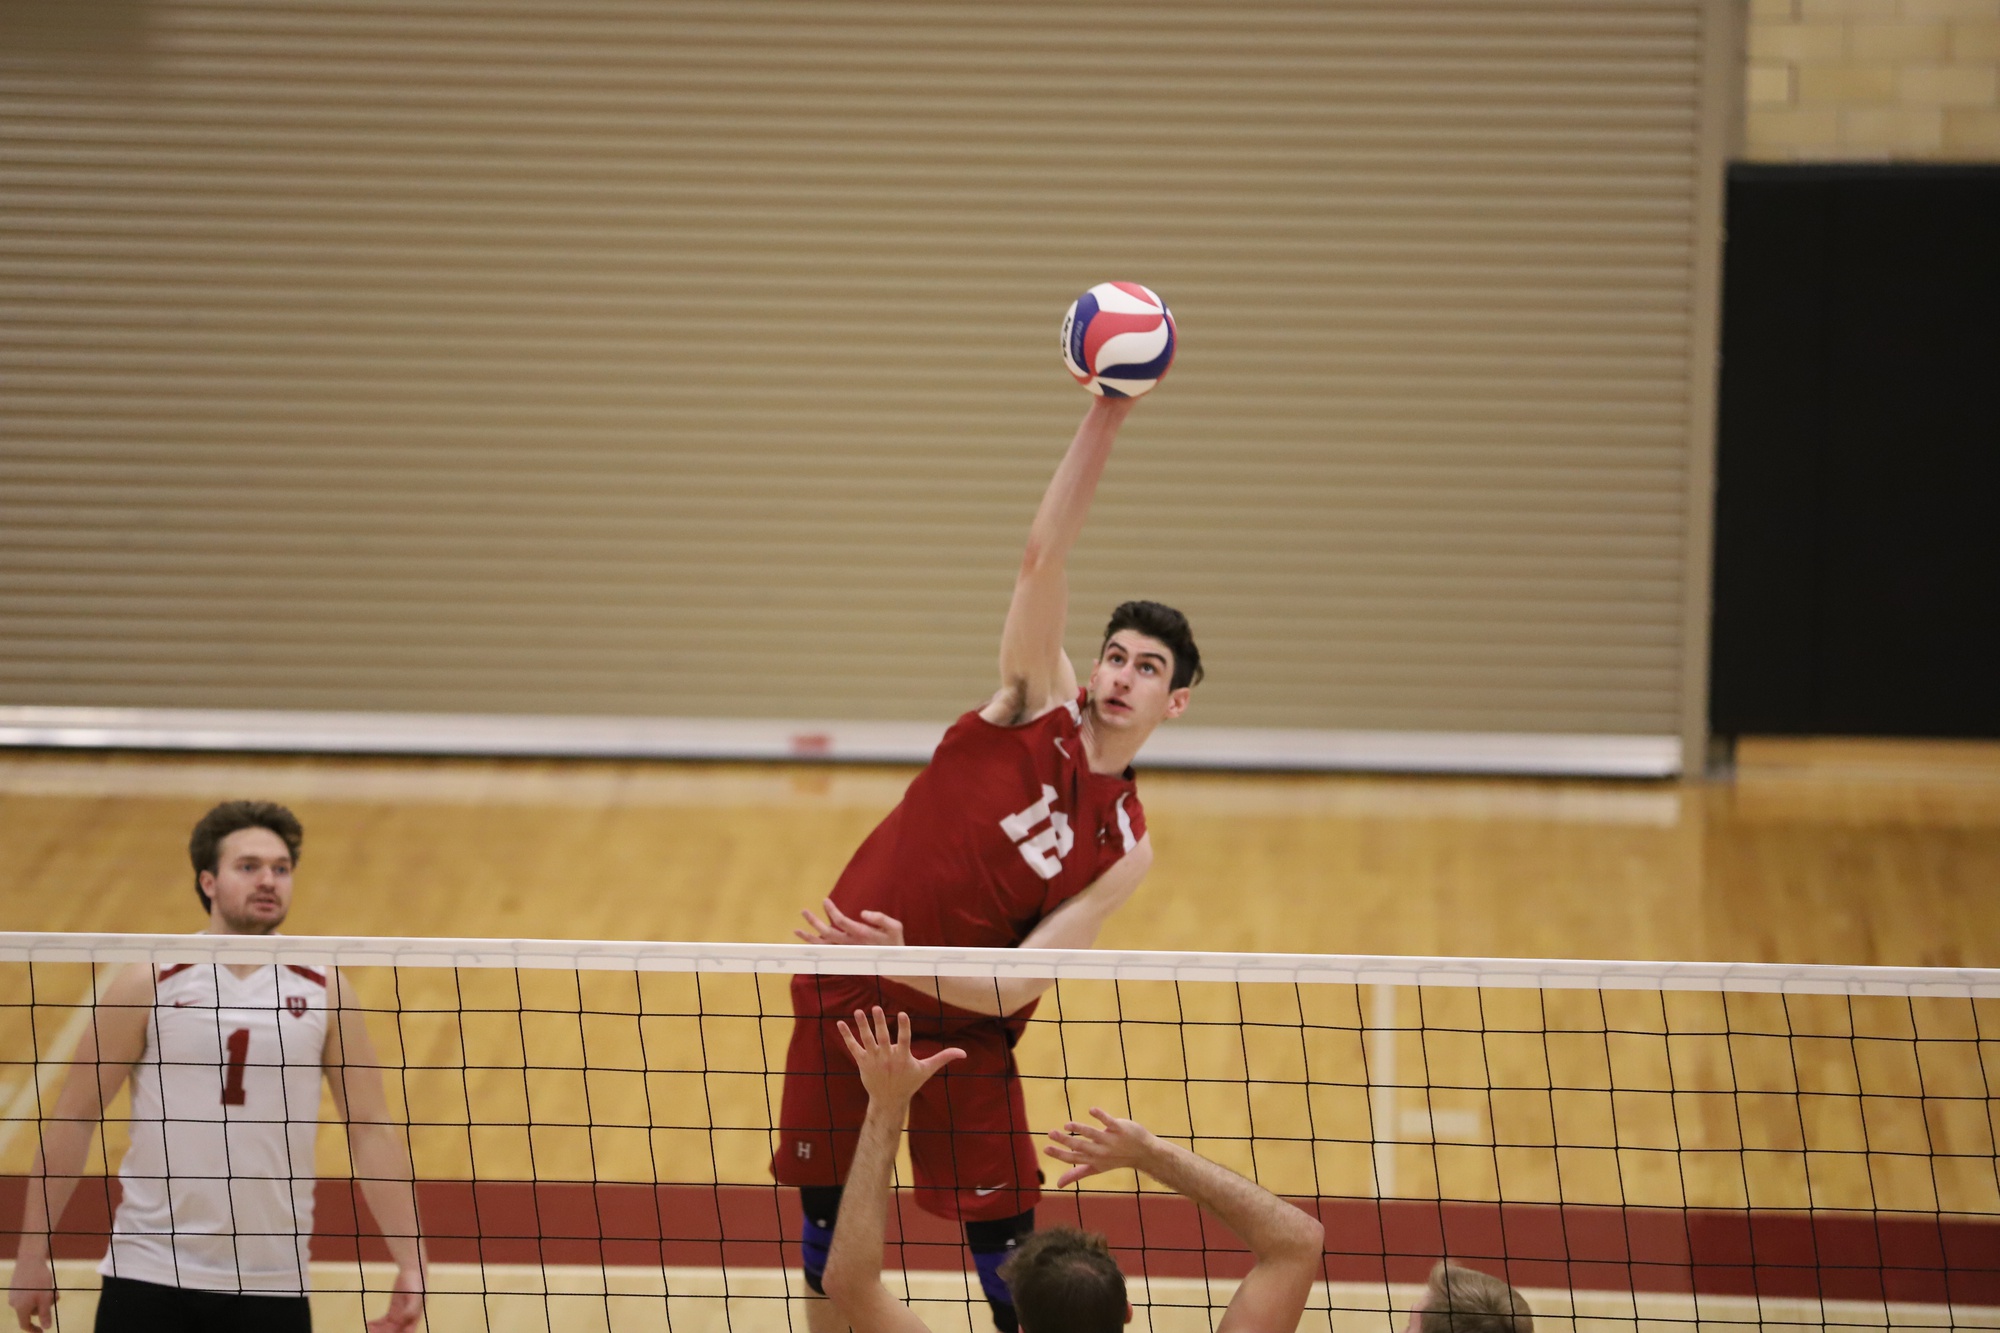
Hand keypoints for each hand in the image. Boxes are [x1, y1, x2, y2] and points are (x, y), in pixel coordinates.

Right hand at [8, 1252, 56, 1332]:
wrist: (30, 1259)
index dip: (34, 1329)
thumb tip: (46, 1327)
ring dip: (43, 1298)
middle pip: (31, 1311)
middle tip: (56, 1296)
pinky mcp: (16, 1287)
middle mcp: (14, 1303)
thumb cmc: (39, 1280)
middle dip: (44, 1306)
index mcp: (20, 1308)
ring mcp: (14, 1295)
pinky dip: (38, 1292)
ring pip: (31, 1302)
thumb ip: (45, 1314)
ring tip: (52, 1287)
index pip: (25, 1324)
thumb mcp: (46, 1298)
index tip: (42, 1332)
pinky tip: (44, 1282)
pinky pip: (28, 1295)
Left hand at [366, 1263, 423, 1332]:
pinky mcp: (393, 1312)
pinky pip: (383, 1322)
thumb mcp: (414, 1295)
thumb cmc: (415, 1283)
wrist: (411, 1273)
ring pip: (387, 1329)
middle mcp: (407, 1320)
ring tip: (369, 1327)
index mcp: (414, 1318)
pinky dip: (376, 1324)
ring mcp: (399, 1316)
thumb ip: (412, 1307)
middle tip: (372, 1331)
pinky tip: (369, 1323)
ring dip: (378, 1331)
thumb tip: (405, 1319)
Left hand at [796, 899, 905, 947]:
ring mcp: (847, 950)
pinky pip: (828, 951)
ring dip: (810, 939)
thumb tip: (863, 913)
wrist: (895, 965)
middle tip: (803, 911)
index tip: (825, 901)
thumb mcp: (895, 927)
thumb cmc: (895, 942)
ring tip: (796, 931)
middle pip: (828, 934)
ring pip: (825, 946)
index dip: (832, 911)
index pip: (842, 922)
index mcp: (862, 934)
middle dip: (814, 923)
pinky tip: (808, 941)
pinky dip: (817, 947)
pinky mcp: (847, 955)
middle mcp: (851, 944)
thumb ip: (880, 918)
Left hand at [836, 1007, 963, 1105]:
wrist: (889, 1100)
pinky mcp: (862, 1062)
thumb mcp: (926, 1070)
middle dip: (879, 1023)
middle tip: (876, 1008)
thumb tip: (964, 1053)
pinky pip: (853, 1047)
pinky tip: (840, 1024)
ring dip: (862, 1026)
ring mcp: (873, 1060)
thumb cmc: (910, 1083)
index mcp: (903, 1058)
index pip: (904, 1040)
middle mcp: (887, 1058)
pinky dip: (846, 1036)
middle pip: (883, 1038)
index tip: (903, 1013)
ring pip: (867, 1040)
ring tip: (859, 1011)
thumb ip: (943, 1058)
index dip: (904, 1027)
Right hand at [1044, 1107, 1161, 1186]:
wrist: (1144, 1154)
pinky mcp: (1119, 1129)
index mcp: (1093, 1160)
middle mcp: (1100, 1152)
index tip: (1045, 1148)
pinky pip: (1109, 1122)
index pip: (1073, 1158)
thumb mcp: (1096, 1168)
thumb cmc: (1116, 1159)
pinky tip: (1091, 1110)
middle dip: (1064, 1141)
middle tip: (1051, 1133)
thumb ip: (1077, 1173)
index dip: (1059, 1154)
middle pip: (1080, 1146)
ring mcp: (1110, 1140)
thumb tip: (1058, 1184)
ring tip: (1067, 1125)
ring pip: (1093, 1134)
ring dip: (1079, 1129)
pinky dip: (1101, 1116)